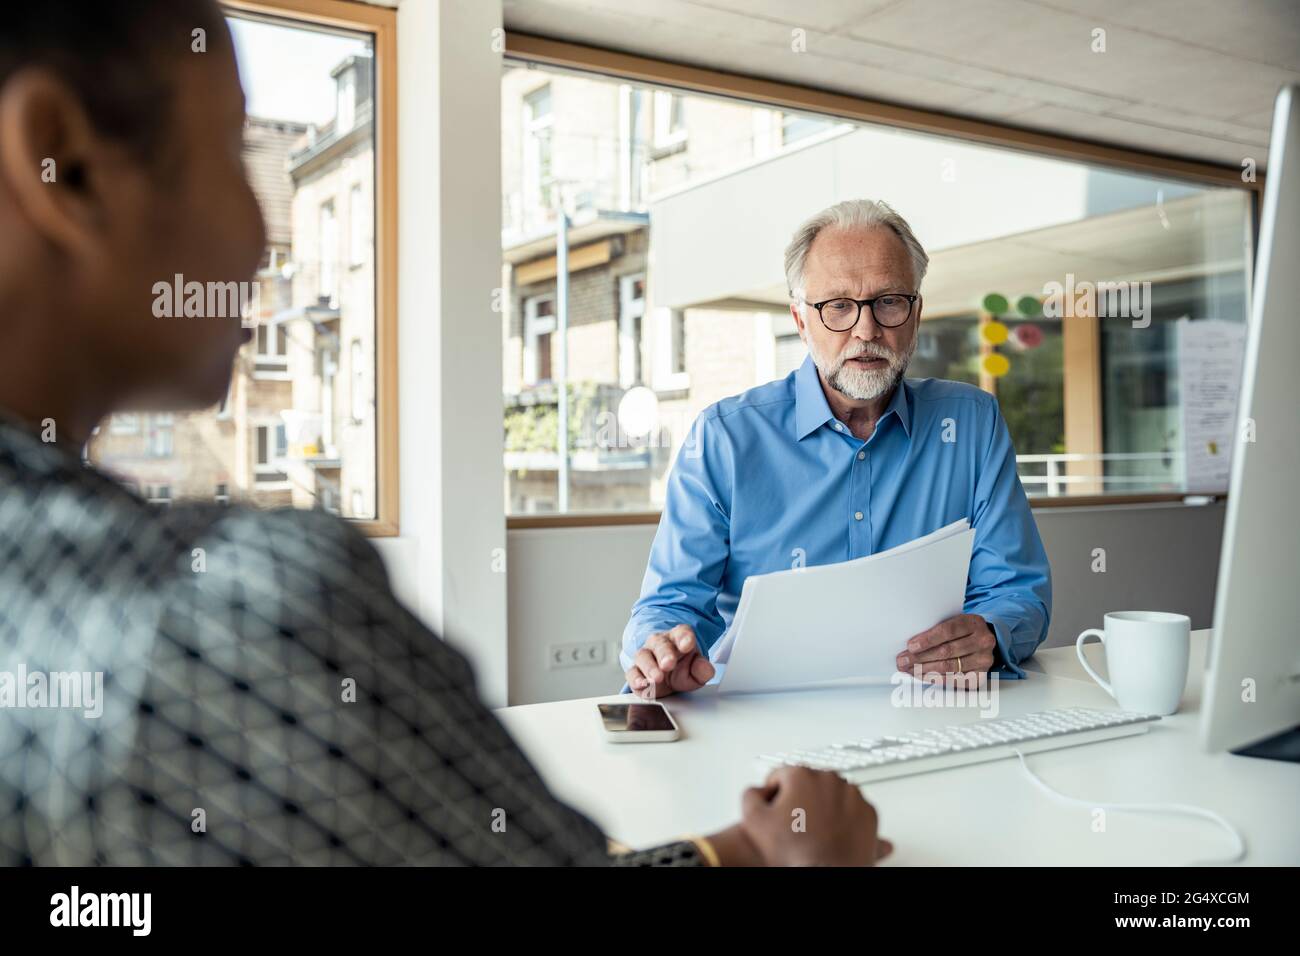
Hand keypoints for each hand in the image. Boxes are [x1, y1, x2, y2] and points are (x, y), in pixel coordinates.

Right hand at [626, 624, 714, 698]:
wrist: (668, 676)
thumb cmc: (682, 668)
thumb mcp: (697, 670)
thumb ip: (703, 669)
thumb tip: (706, 669)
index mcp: (678, 638)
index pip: (681, 633)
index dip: (684, 638)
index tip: (688, 644)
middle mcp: (659, 643)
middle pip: (660, 644)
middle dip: (664, 654)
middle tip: (668, 664)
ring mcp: (646, 656)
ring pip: (643, 656)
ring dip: (649, 667)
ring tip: (657, 678)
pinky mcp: (635, 671)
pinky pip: (632, 672)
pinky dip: (636, 679)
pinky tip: (642, 683)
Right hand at [732, 766, 890, 865]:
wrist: (827, 874)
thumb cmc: (795, 851)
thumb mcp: (754, 820)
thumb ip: (750, 795)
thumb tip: (757, 790)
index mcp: (801, 775)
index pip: (781, 775)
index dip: (775, 794)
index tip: (778, 810)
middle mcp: (829, 779)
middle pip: (808, 782)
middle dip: (800, 798)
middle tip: (795, 823)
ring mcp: (852, 794)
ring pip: (832, 793)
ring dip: (823, 805)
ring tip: (814, 830)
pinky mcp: (869, 811)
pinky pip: (852, 808)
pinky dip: (844, 816)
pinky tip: (831, 833)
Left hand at [896, 613, 995, 686]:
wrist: (983, 641)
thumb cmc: (962, 631)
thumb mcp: (953, 621)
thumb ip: (937, 629)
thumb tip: (911, 644)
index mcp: (974, 623)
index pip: (948, 631)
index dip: (927, 640)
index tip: (910, 646)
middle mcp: (982, 641)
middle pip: (946, 651)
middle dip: (920, 657)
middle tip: (903, 661)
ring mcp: (983, 660)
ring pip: (949, 668)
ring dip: (925, 670)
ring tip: (909, 670)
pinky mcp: (980, 676)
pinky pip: (954, 680)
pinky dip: (936, 679)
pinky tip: (923, 676)